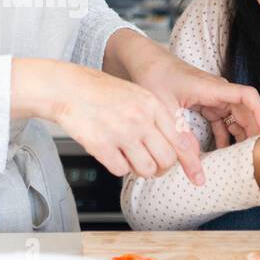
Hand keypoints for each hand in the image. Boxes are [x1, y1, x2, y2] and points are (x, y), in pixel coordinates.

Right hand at [31, 61, 205, 184]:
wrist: (68, 88)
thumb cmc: (102, 92)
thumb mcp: (137, 95)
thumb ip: (158, 117)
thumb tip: (180, 145)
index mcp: (151, 104)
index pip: (180, 140)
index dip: (186, 159)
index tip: (191, 172)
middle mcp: (140, 119)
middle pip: (167, 159)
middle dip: (161, 167)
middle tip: (152, 163)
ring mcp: (120, 133)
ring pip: (147, 169)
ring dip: (141, 169)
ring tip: (130, 159)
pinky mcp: (101, 146)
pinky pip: (121, 170)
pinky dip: (119, 167)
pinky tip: (112, 154)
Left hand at [121, 39, 259, 147]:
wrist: (143, 62)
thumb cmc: (154, 77)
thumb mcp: (166, 113)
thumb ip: (181, 144)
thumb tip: (196, 175)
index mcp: (212, 88)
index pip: (247, 96)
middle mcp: (218, 91)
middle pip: (247, 111)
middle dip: (254, 132)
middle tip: (256, 156)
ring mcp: (213, 97)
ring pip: (236, 117)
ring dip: (241, 136)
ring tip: (243, 158)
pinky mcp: (206, 104)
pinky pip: (223, 121)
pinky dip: (226, 136)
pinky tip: (223, 152)